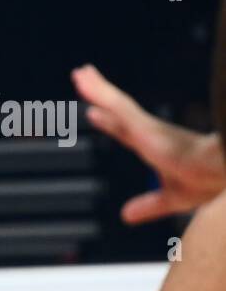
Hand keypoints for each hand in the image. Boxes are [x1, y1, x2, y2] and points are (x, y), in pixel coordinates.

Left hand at [73, 64, 225, 221]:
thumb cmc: (210, 181)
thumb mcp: (172, 198)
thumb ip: (149, 205)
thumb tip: (125, 216)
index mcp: (157, 147)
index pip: (127, 132)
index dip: (110, 123)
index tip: (94, 114)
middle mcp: (150, 133)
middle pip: (118, 110)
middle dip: (101, 97)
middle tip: (84, 81)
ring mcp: (147, 126)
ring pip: (115, 101)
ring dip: (96, 87)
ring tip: (79, 73)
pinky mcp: (144, 123)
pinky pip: (115, 102)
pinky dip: (98, 91)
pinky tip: (82, 80)